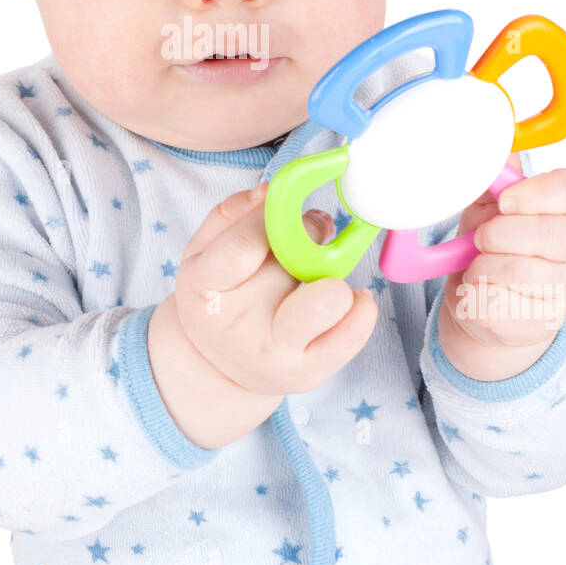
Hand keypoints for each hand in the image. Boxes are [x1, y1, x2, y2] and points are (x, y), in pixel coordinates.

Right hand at [148, 182, 378, 446]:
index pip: (244, 244)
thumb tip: (270, 191)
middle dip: (307, 239)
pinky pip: (352, 335)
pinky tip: (350, 301)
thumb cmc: (218, 294)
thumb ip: (231, 214)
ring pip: (329, 299)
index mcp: (203, 284)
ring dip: (334, 278)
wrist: (217, 366)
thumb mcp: (204, 251)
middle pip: (291, 262)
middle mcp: (236, 323)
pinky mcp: (307, 373)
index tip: (284, 210)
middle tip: (301, 242)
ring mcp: (274, 351)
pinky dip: (362, 309)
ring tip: (320, 280)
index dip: (274, 217)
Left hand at [437, 155, 565, 382]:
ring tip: (480, 263)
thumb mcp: (491, 202)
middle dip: (502, 234)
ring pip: (521, 272)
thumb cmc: (494, 242)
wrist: (486, 300)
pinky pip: (502, 305)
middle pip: (550, 235)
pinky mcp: (543, 324)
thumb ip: (496, 174)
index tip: (506, 200)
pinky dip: (478, 294)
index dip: (537, 193)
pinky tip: (481, 289)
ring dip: (484, 265)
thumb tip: (494, 142)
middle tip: (482, 237)